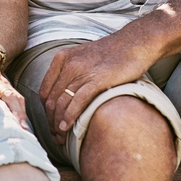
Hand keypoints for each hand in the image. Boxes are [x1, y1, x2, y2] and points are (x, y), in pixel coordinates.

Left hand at [39, 34, 153, 142]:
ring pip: (61, 103)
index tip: (51, 124)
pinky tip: (67, 128)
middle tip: (55, 136)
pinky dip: (70, 117)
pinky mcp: (97, 79)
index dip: (45, 112)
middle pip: (51, 100)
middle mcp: (69, 64)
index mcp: (62, 58)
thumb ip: (71, 73)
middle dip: (50, 122)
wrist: (135, 42)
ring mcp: (82, 71)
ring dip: (58, 124)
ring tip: (61, 138)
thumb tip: (65, 97)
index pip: (45, 91)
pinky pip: (77, 102)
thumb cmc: (113, 54)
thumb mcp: (84, 57)